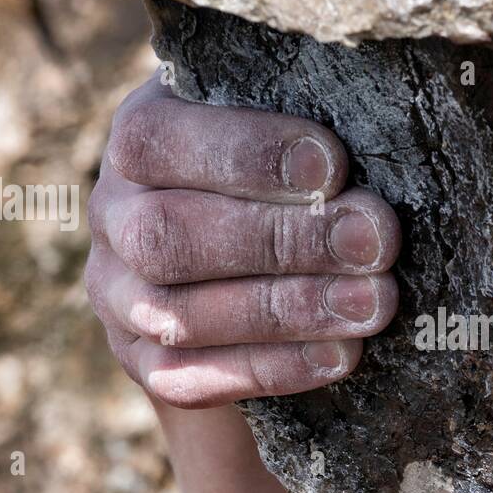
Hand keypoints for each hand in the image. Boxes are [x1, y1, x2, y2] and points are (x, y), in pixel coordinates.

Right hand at [85, 72, 400, 406]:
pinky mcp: (144, 363)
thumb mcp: (285, 130)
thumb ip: (309, 115)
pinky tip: (341, 354)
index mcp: (140, 135)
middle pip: (169, 235)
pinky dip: (272, 368)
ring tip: (374, 302)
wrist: (248, 273)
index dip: (245, 153)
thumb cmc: (285, 175)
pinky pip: (191, 378)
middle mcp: (114, 214)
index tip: (333, 167)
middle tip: (374, 241)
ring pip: (180, 315)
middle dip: (281, 241)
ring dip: (287, 311)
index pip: (158, 140)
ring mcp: (118, 295)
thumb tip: (378, 137)